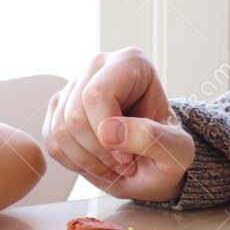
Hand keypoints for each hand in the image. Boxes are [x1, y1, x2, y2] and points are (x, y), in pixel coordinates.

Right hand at [43, 47, 194, 202]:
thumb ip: (151, 138)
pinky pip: (52, 141)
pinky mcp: (60, 109)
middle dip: (98, 151)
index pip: (98, 94)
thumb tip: (107, 131)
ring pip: (61, 129)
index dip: (108, 133)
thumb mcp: (177, 151)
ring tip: (113, 166)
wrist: (154, 164)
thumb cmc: (168, 153)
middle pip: (75, 113)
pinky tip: (97, 164)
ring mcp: (75, 86)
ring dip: (86, 160)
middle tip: (123, 165)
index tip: (127, 156)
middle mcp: (99, 66)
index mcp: (131, 62)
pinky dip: (74, 162)